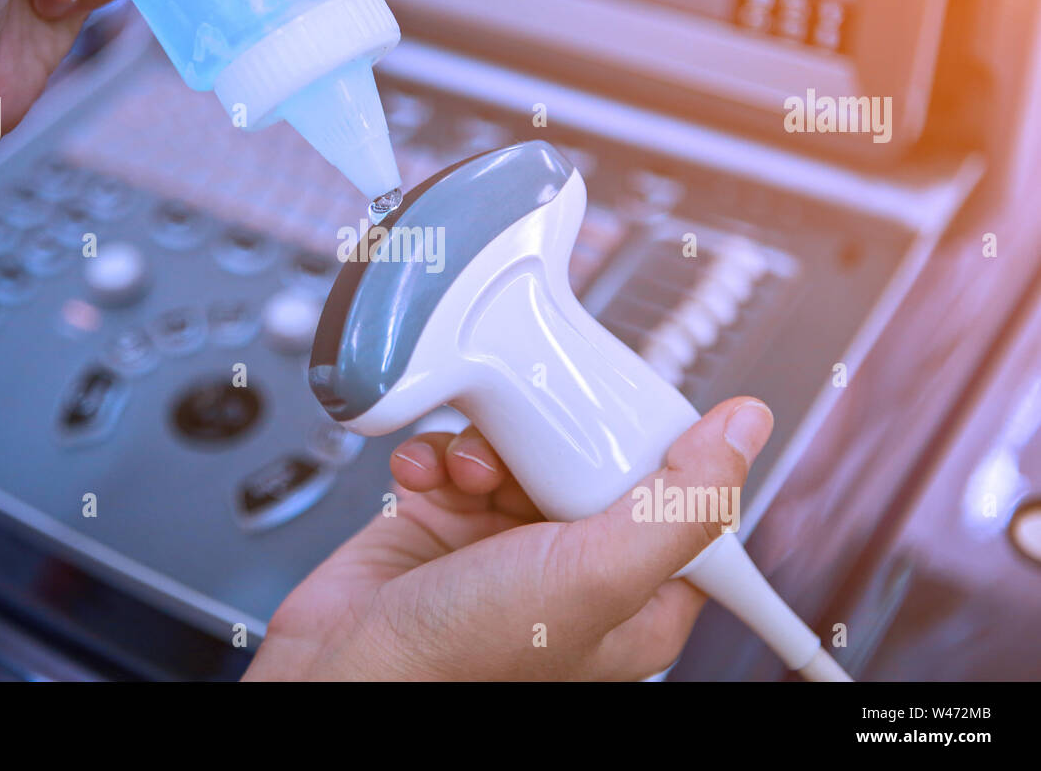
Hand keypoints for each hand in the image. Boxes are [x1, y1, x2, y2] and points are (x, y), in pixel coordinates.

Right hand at [244, 397, 773, 680]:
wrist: (339, 670)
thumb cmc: (462, 661)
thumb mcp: (595, 577)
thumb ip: (679, 504)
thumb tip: (745, 430)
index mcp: (635, 595)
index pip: (680, 498)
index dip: (659, 448)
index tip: (631, 414)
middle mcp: (573, 568)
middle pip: (592, 457)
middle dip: (551, 440)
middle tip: (528, 445)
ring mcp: (506, 543)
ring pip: (521, 447)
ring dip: (486, 445)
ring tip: (466, 473)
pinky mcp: (446, 520)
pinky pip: (457, 454)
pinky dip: (438, 454)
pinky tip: (426, 476)